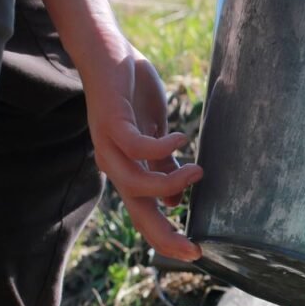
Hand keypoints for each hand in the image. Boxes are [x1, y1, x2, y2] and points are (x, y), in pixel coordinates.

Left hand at [82, 42, 203, 261]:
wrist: (106, 52)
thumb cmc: (131, 91)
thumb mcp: (156, 133)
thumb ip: (164, 166)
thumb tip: (176, 202)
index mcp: (126, 170)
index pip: (145, 215)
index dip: (167, 237)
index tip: (195, 253)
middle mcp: (114, 164)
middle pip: (138, 212)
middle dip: (165, 234)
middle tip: (195, 248)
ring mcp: (110, 145)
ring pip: (136, 184)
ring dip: (171, 184)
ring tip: (198, 171)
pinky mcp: (111, 122)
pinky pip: (137, 147)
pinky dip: (162, 148)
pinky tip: (181, 137)